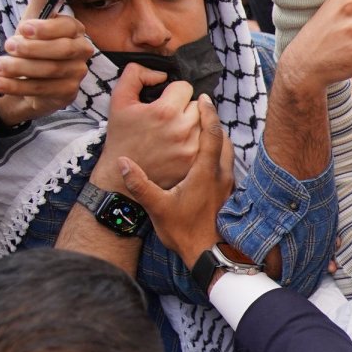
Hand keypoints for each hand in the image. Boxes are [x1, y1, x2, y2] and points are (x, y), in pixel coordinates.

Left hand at [0, 0, 94, 124]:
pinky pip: (43, 91)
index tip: (23, 28)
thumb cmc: (31, 44)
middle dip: (33, 50)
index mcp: (75, 32)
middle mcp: (81, 53)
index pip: (69, 28)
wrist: (23, 78)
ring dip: (19, 69)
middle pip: (63, 52)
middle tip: (8, 45)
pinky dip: (16, 87)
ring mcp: (76, 75)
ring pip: (51, 72)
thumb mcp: (32, 17)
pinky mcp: (66, 94)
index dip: (47, 29)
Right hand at [94, 65, 200, 191]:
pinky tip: (188, 144)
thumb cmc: (121, 138)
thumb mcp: (118, 102)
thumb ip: (135, 76)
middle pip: (199, 106)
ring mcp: (195, 148)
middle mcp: (184, 129)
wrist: (121, 180)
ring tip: (179, 132)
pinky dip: (204, 141)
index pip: (186, 87)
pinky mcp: (200, 164)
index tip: (165, 103)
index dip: (174, 92)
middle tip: (171, 119)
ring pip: (208, 124)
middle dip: (186, 109)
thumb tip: (160, 74)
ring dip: (197, 124)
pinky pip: (213, 144)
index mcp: (165, 112)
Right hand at [117, 94, 234, 268]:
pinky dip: (219, 153)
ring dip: (217, 137)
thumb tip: (123, 162)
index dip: (207, 114)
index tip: (202, 98)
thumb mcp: (157, 207)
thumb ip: (140, 184)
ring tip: (200, 129)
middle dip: (212, 122)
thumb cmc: (184, 232)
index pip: (210, 134)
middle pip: (222, 139)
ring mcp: (227, 184)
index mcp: (204, 172)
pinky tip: (205, 156)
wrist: (208, 254)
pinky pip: (227, 165)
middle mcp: (220, 174)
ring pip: (227, 151)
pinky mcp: (228, 193)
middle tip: (200, 109)